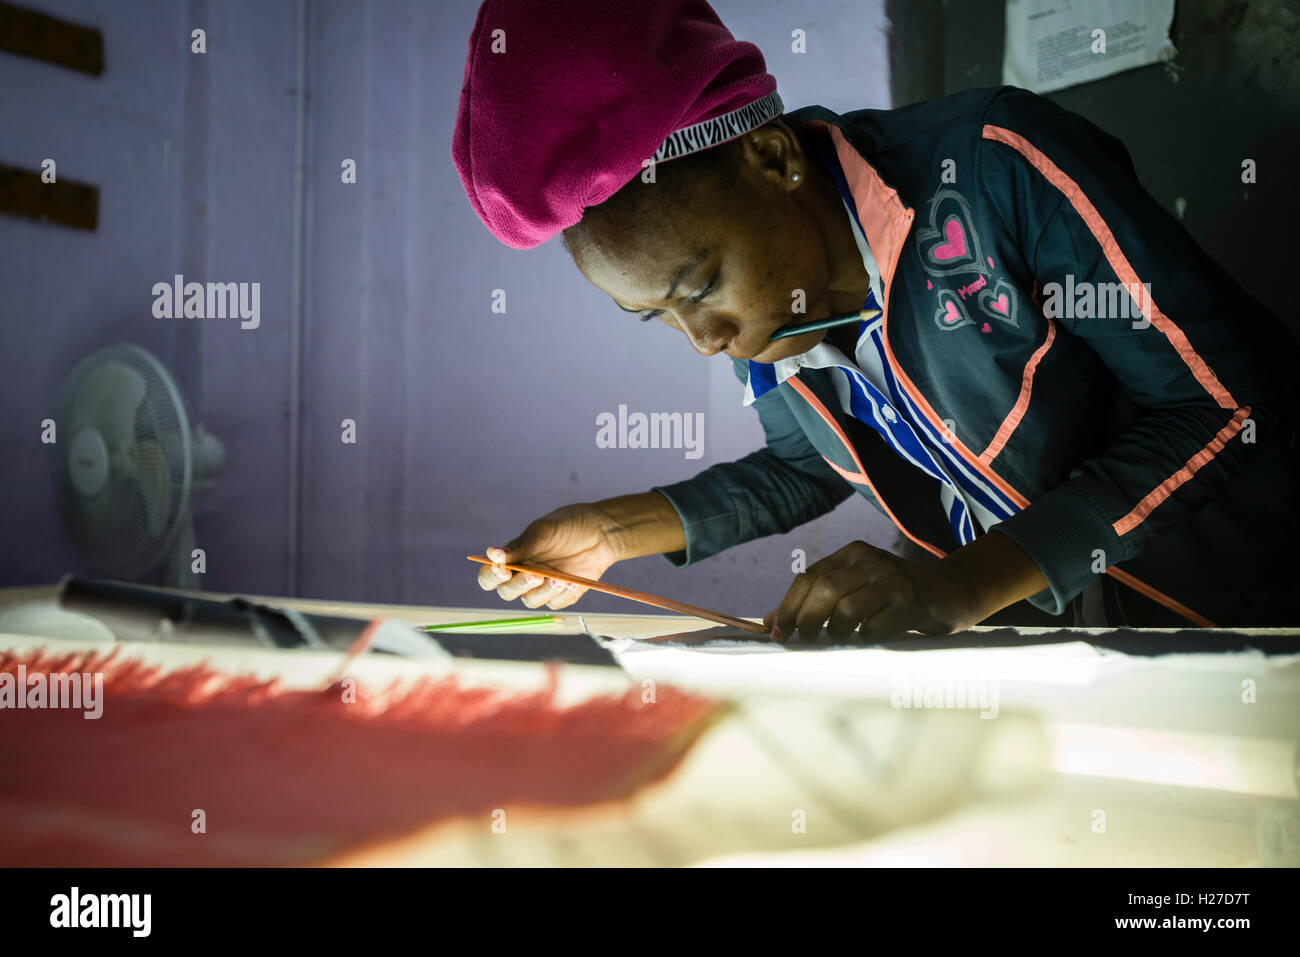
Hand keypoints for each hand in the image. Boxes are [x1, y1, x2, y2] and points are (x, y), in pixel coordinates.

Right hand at [476, 503, 626, 610]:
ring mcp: (543, 587)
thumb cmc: (568, 526)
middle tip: (535, 574)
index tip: (503, 570)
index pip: (489, 576)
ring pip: (531, 602)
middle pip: (507, 593)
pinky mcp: (562, 595)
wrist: (602, 531)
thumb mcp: (544, 532)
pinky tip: (573, 581)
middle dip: (519, 585)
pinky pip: (556, 604)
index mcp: (513, 558)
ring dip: (543, 591)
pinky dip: (562, 594)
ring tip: (560, 577)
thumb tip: (492, 554)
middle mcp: (524, 574)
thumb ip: (520, 546)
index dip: (492, 577)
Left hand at [762, 539, 979, 641]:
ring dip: (835, 632)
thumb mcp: (856, 588)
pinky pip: (875, 626)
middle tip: (803, 641)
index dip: (787, 606)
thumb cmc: (896, 596)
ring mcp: (893, 579)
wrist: (953, 592)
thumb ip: (817, 600)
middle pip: (824, 589)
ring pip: (847, 608)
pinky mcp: (912, 601)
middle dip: (805, 619)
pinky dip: (864, 638)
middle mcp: (871, 560)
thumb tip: (768, 622)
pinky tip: (868, 639)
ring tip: (840, 639)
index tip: (775, 632)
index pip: (809, 576)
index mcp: (852, 553)